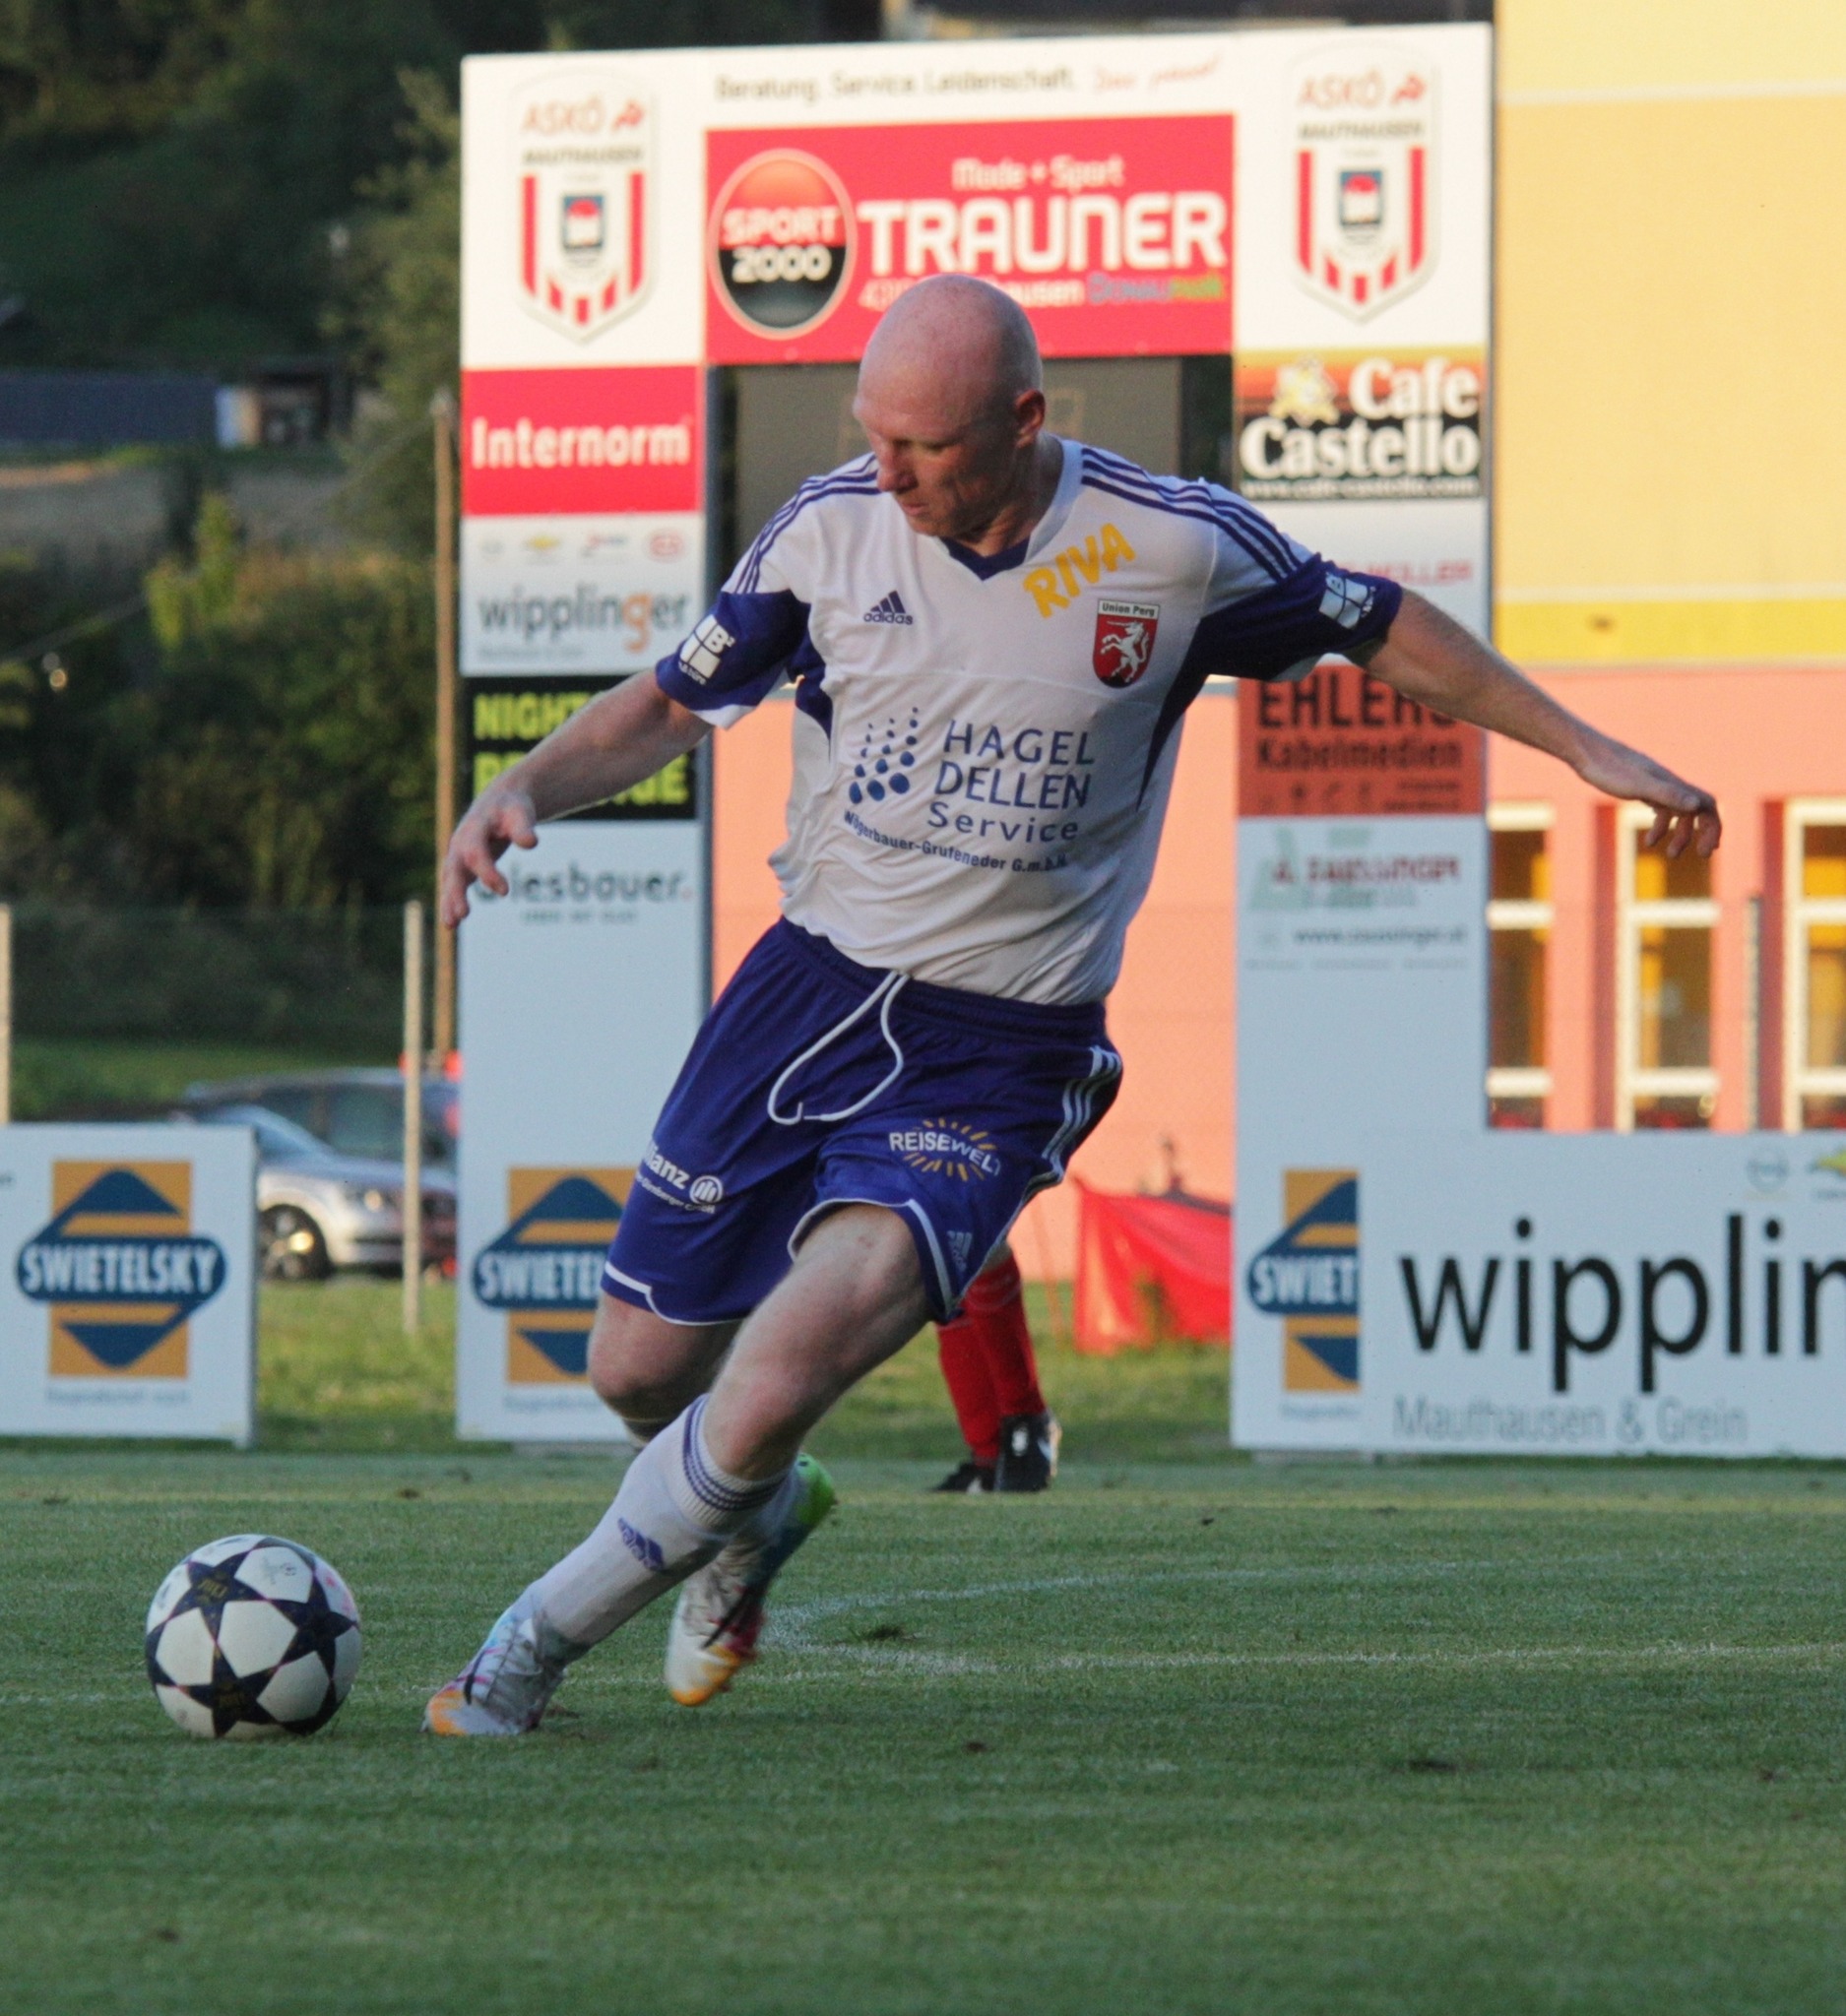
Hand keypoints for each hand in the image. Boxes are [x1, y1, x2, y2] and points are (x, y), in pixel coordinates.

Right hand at [441, 785, 537, 926]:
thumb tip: (531, 843)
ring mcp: (458, 854)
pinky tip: (451, 924)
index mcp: (474, 828)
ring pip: (450, 880)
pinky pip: (453, 886)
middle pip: (455, 868)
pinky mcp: (462, 866)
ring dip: (449, 902)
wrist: (501, 801)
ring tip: (451, 925)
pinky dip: (451, 903)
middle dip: (457, 892)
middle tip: (463, 914)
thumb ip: (523, 827)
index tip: (505, 891)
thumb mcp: (520, 813)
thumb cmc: (513, 808)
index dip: (487, 872)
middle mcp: (460, 842)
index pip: (476, 852)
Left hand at [1575, 735, 1720, 858]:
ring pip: (1678, 812)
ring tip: (1670, 855)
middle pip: (1698, 809)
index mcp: (1673, 785)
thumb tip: (1698, 806)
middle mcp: (1669, 784)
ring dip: (1680, 834)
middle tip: (1702, 855)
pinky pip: (1660, 808)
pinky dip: (1660, 826)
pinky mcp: (1640, 788)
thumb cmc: (1610, 769)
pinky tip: (1649, 841)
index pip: (1707, 805)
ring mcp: (1655, 786)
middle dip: (1704, 832)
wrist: (1588, 753)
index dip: (1713, 827)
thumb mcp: (1639, 786)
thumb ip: (1668, 794)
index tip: (1709, 851)